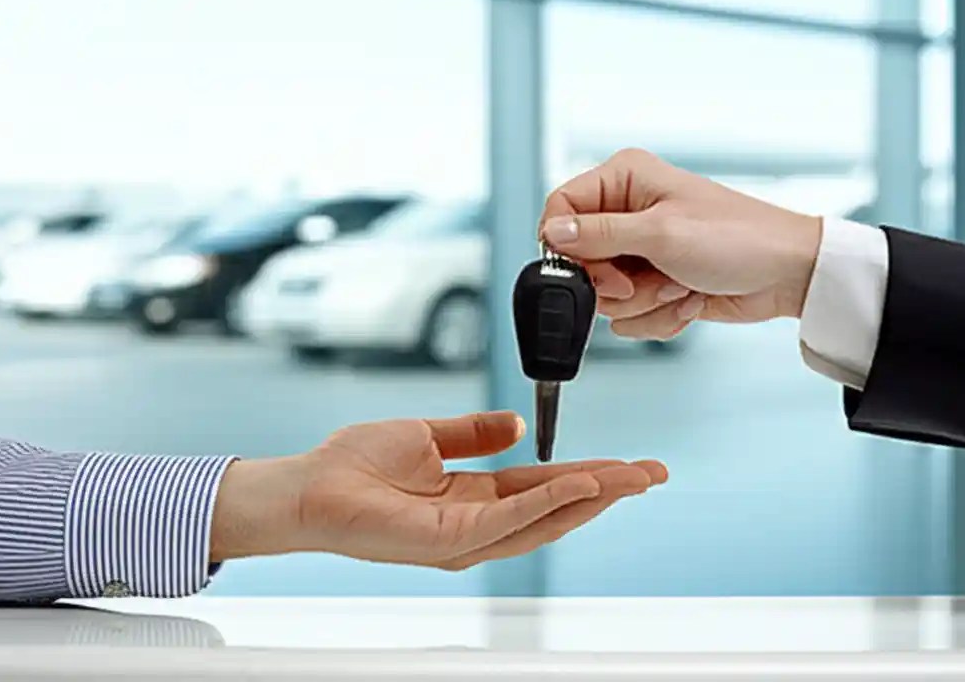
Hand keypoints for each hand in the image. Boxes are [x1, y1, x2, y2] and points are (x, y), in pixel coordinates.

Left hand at [210, 411, 665, 569]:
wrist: (309, 486)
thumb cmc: (353, 465)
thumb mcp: (426, 436)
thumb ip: (473, 433)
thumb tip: (515, 423)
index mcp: (473, 497)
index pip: (544, 486)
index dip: (589, 474)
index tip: (630, 463)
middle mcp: (477, 523)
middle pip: (557, 507)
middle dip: (609, 491)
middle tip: (654, 473)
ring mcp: (467, 538)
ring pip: (545, 519)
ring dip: (593, 497)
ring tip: (634, 477)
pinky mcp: (452, 541)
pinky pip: (512, 519)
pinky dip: (551, 501)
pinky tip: (582, 484)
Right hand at [538, 148, 823, 340]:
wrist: (787, 275)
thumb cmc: (740, 238)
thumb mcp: (662, 233)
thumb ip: (599, 235)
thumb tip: (552, 232)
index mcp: (625, 179)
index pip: (560, 209)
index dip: (567, 247)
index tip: (593, 270)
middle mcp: (627, 211)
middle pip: (577, 260)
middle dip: (614, 283)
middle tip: (642, 281)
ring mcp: (639, 249)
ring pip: (603, 294)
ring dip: (642, 301)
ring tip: (677, 284)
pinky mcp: (651, 281)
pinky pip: (627, 313)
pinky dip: (657, 314)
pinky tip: (686, 297)